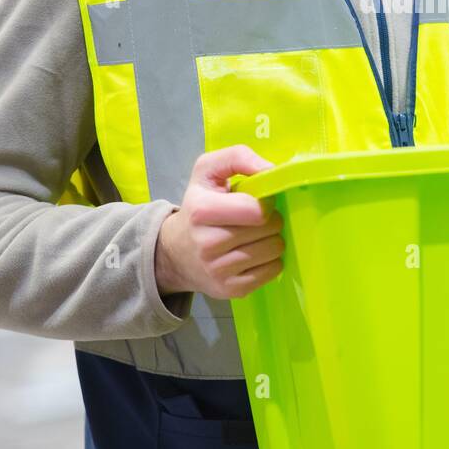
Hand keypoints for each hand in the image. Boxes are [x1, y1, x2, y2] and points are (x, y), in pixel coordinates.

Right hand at [155, 145, 283, 299]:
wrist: (174, 253)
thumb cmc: (197, 205)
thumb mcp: (207, 171)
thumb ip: (238, 157)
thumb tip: (272, 170)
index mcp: (202, 211)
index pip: (257, 210)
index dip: (265, 202)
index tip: (257, 201)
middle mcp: (208, 244)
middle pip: (269, 229)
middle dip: (270, 219)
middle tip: (256, 219)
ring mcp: (219, 271)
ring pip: (274, 250)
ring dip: (272, 239)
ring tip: (255, 235)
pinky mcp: (231, 290)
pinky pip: (273, 271)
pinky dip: (270, 260)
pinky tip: (254, 252)